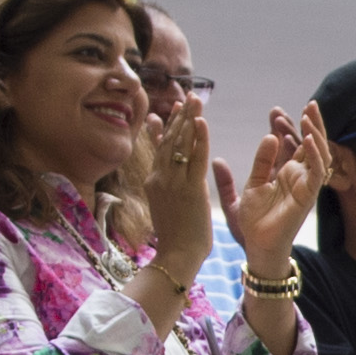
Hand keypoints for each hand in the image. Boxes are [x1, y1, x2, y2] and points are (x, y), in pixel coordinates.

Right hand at [136, 96, 217, 275]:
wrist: (175, 257)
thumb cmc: (174, 239)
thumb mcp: (164, 208)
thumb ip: (164, 189)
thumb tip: (163, 179)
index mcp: (154, 182)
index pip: (161, 148)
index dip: (168, 127)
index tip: (174, 109)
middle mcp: (160, 178)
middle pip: (170, 140)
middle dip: (180, 117)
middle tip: (188, 97)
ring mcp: (174, 183)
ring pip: (181, 144)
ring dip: (189, 120)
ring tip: (195, 101)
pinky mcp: (190, 190)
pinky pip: (195, 158)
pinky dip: (198, 138)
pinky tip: (201, 122)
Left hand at [223, 105, 324, 267]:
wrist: (257, 248)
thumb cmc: (252, 225)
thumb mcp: (242, 192)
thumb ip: (238, 174)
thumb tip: (233, 152)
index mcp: (283, 174)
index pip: (290, 144)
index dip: (285, 127)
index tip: (274, 111)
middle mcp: (298, 177)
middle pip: (310, 144)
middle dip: (310, 123)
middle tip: (309, 103)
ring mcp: (305, 185)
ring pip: (319, 154)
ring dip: (316, 134)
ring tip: (308, 115)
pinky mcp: (308, 196)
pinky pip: (318, 172)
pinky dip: (315, 155)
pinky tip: (307, 139)